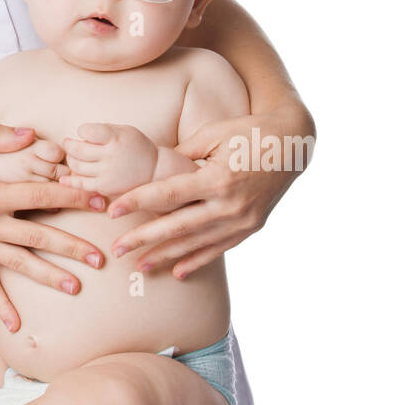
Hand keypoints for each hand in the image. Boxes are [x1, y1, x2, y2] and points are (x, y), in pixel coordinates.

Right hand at [0, 124, 107, 331]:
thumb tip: (32, 133)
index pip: (40, 198)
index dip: (72, 198)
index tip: (99, 201)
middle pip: (38, 237)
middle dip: (72, 246)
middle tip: (101, 256)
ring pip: (20, 264)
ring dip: (49, 276)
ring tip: (76, 288)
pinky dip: (1, 306)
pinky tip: (16, 326)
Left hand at [58, 123, 158, 195]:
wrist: (154, 171)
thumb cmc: (137, 147)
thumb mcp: (125, 130)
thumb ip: (104, 129)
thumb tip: (81, 133)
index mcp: (115, 138)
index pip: (87, 131)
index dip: (82, 131)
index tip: (84, 133)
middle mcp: (110, 156)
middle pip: (78, 149)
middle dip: (69, 145)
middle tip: (67, 143)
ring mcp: (107, 173)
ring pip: (77, 166)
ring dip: (70, 160)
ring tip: (72, 157)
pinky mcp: (105, 187)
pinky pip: (82, 184)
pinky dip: (70, 180)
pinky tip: (64, 177)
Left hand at [104, 103, 315, 277]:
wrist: (292, 144)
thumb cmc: (247, 132)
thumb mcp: (212, 134)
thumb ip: (181, 154)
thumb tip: (151, 168)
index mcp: (217, 177)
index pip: (168, 194)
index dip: (138, 202)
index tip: (112, 211)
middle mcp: (230, 204)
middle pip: (177, 226)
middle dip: (144, 239)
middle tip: (116, 249)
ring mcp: (242, 220)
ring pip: (196, 244)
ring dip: (166, 256)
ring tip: (139, 266)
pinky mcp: (250, 228)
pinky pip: (218, 249)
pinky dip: (197, 261)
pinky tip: (178, 272)